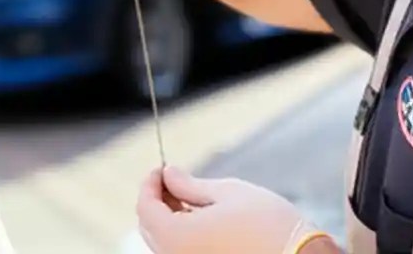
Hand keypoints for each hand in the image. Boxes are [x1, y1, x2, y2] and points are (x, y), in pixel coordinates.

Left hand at [136, 166, 336, 253]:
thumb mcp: (228, 193)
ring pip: (164, 243)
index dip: (149, 183)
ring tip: (191, 199)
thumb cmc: (268, 225)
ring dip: (169, 218)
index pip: (144, 207)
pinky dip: (182, 235)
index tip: (161, 168)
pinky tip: (203, 221)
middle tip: (174, 180)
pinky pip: (180, 253)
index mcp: (176, 237)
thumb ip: (190, 185)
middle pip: (150, 227)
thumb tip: (168, 174)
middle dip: (157, 200)